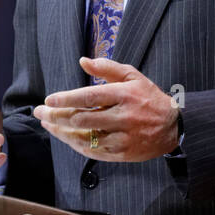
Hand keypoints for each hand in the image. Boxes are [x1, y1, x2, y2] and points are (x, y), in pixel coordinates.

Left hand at [32, 57, 179, 162]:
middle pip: (82, 119)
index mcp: (124, 95)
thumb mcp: (133, 76)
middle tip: (40, 111)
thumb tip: (83, 60)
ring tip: (47, 124)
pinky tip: (65, 137)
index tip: (49, 99)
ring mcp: (122, 137)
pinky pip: (93, 152)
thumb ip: (108, 68)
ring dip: (62, 132)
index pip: (89, 97)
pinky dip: (76, 144)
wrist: (174, 127)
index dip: (66, 99)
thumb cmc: (149, 98)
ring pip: (85, 137)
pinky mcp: (122, 153)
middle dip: (56, 116)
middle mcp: (123, 117)